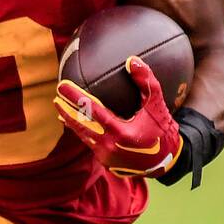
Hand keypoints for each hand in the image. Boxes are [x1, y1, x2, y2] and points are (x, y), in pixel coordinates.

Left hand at [55, 57, 182, 176]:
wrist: (167, 162)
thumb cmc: (162, 131)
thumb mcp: (158, 105)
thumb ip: (146, 82)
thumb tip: (131, 60)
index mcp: (121, 133)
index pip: (92, 111)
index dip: (75, 97)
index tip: (63, 86)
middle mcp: (109, 146)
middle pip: (80, 126)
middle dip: (66, 110)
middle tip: (56, 97)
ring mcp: (106, 156)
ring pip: (83, 135)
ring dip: (71, 121)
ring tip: (60, 108)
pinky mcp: (105, 162)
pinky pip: (90, 143)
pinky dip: (82, 131)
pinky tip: (76, 122)